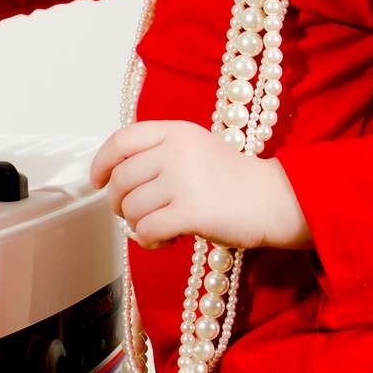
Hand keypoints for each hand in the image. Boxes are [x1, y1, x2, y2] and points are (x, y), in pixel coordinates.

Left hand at [89, 120, 311, 251]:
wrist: (275, 199)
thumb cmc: (232, 180)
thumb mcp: (194, 148)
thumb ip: (157, 154)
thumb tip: (113, 180)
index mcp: (175, 131)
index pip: (121, 141)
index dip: (101, 163)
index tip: (97, 181)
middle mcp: (176, 151)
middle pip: (121, 180)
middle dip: (119, 203)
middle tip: (133, 214)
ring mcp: (183, 180)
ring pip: (132, 209)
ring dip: (138, 225)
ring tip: (160, 227)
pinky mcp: (191, 212)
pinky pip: (147, 230)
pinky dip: (149, 241)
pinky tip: (165, 240)